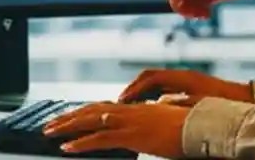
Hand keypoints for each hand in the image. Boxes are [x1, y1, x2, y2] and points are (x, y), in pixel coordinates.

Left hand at [42, 102, 189, 157]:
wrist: (204, 125)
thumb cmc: (192, 125)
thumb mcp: (170, 120)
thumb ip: (158, 115)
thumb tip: (156, 112)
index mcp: (140, 108)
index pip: (105, 107)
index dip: (86, 111)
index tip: (71, 116)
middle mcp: (132, 110)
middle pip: (92, 110)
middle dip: (69, 117)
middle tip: (51, 124)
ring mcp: (131, 122)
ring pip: (90, 120)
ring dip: (67, 126)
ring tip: (50, 132)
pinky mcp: (132, 136)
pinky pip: (100, 139)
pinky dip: (81, 143)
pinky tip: (67, 147)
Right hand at [118, 68, 251, 104]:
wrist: (246, 100)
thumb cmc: (225, 103)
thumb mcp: (199, 105)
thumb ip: (177, 104)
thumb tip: (157, 104)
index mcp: (183, 77)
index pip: (151, 77)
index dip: (135, 88)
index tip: (123, 100)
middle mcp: (184, 75)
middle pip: (151, 77)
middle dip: (135, 88)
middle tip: (121, 102)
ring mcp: (188, 80)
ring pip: (158, 82)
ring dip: (144, 92)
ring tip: (132, 106)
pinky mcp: (192, 87)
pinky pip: (166, 88)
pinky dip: (154, 95)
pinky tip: (152, 108)